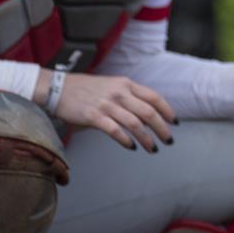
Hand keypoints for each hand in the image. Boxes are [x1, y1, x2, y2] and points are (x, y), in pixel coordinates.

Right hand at [52, 73, 176, 151]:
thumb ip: (128, 97)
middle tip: (168, 140)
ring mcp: (107, 104)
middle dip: (161, 128)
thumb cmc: (87, 90)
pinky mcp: (93, 116)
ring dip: (146, 138)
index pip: (154, 97)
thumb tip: (146, 115)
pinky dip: (125, 140)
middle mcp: (120, 93)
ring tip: (153, 148)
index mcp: (126, 84)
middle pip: (148, 112)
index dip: (167, 110)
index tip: (174, 122)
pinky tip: (132, 147)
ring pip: (134, 123)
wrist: (59, 88)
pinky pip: (114, 130)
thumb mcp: (112, 86)